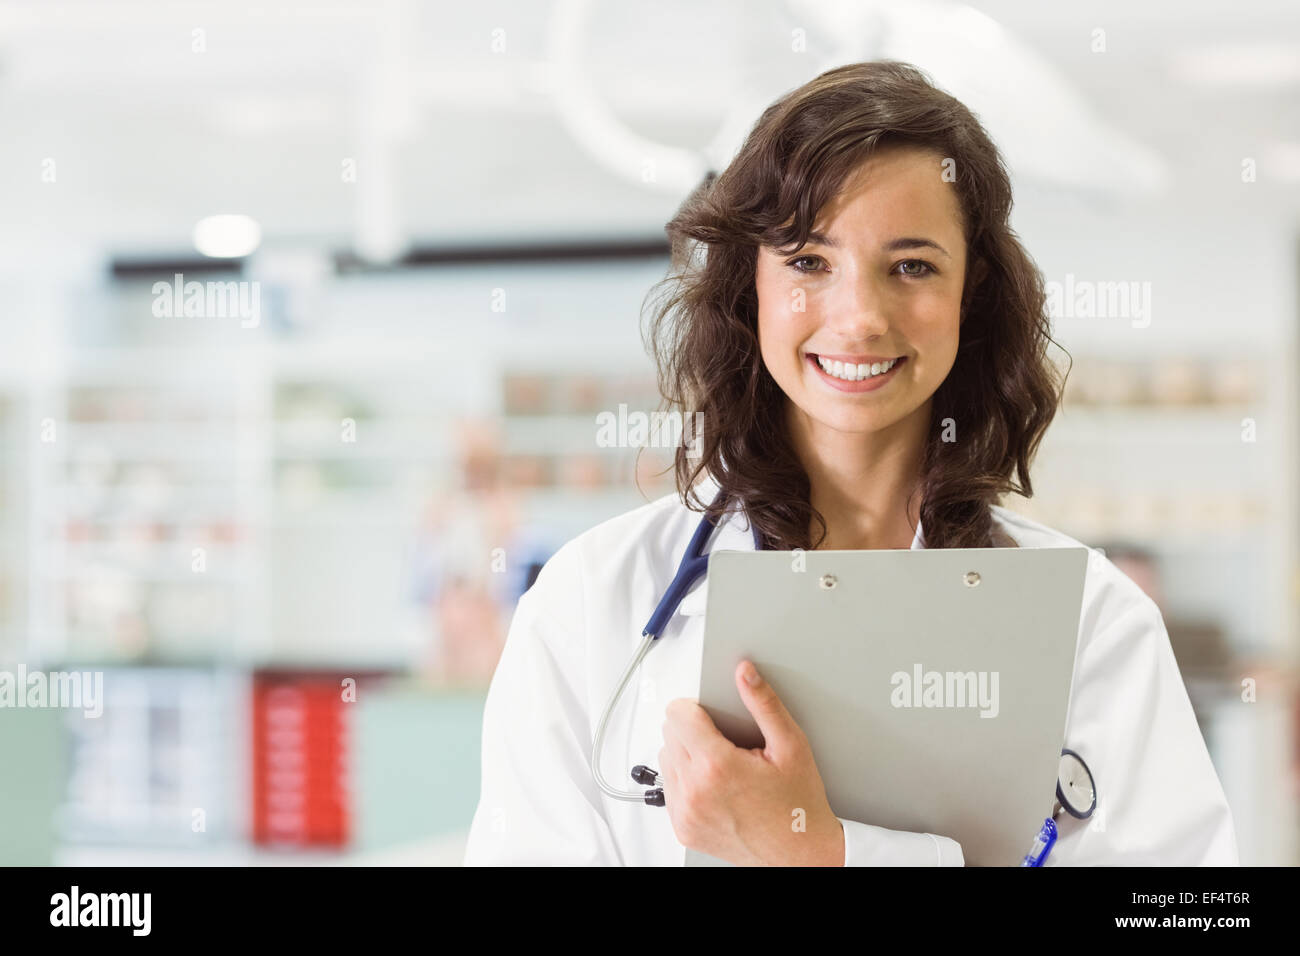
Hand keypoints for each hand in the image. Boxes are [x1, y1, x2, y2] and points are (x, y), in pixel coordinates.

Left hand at [658, 660, 844, 865]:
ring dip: (686, 754)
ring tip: (722, 765)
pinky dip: (685, 780)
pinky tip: (715, 785)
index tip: (712, 715)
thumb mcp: (791, 746)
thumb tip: (745, 674)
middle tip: (726, 743)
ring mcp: (685, 813)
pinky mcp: (683, 828)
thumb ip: (764, 704)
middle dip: (693, 730)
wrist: (801, 854)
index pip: (678, 714)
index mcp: (717, 766)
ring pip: (666, 758)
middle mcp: (694, 791)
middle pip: (669, 733)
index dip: (696, 707)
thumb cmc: (799, 805)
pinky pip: (669, 788)